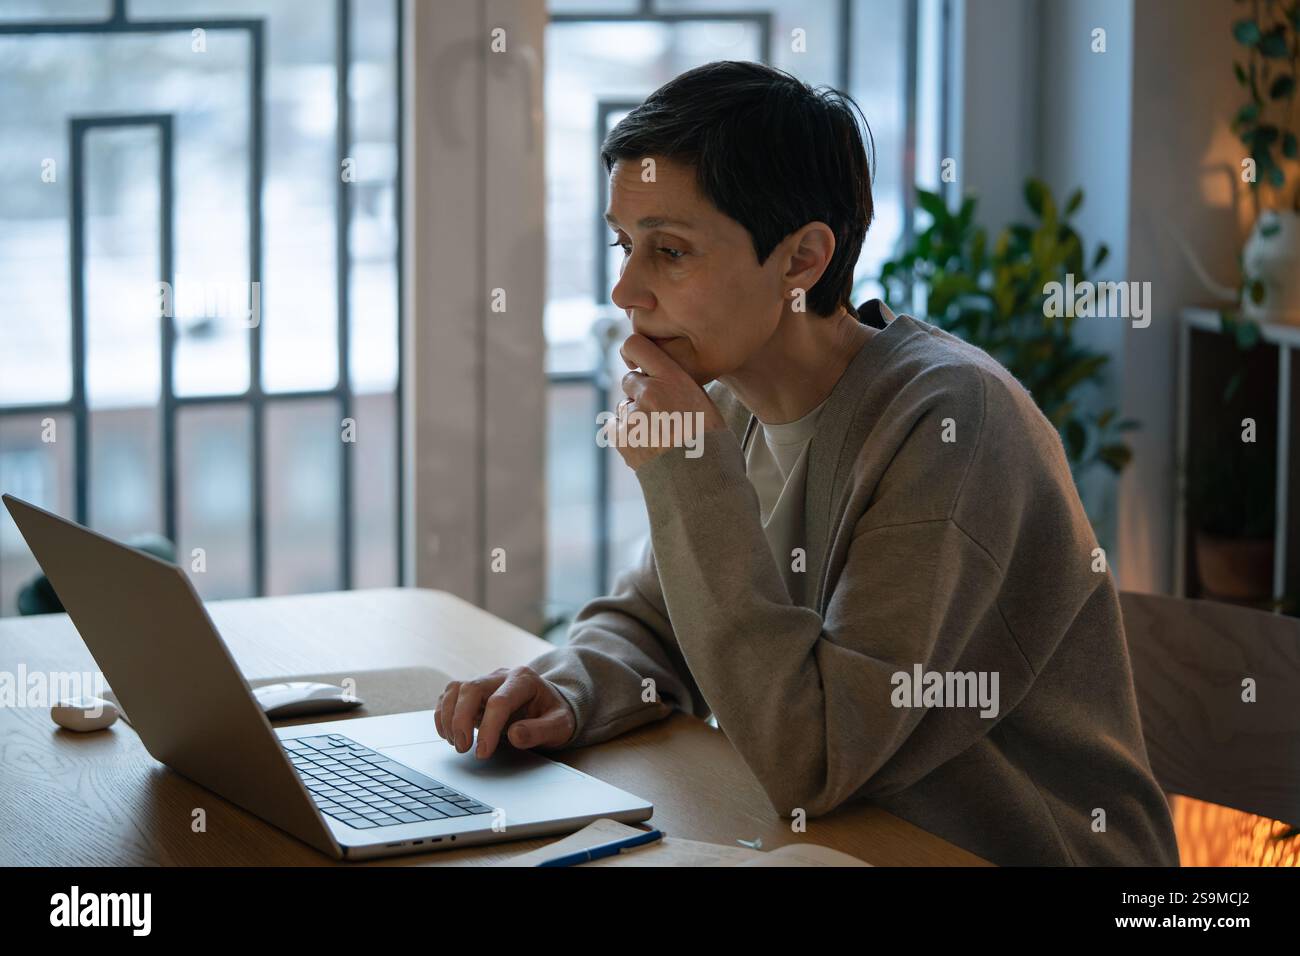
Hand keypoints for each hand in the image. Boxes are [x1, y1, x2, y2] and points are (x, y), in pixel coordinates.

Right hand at [434, 666, 576, 758]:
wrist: (550, 704)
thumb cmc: (554, 714)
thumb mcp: (560, 725)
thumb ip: (540, 730)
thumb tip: (515, 735)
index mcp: (524, 679)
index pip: (499, 701)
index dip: (488, 728)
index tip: (483, 752)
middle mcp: (501, 675)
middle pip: (471, 688)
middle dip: (461, 720)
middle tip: (463, 748)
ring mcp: (485, 681)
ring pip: (456, 689)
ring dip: (449, 717)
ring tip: (456, 744)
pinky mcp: (473, 691)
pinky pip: (450, 695)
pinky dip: (443, 714)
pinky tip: (449, 734)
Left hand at [608, 333, 727, 470]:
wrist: (703, 484)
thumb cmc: (713, 446)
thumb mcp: (706, 405)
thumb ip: (681, 388)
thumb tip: (665, 383)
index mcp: (674, 378)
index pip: (637, 346)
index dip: (635, 354)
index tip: (640, 364)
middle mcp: (650, 391)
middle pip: (630, 380)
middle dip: (640, 393)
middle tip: (659, 414)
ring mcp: (633, 415)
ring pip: (624, 407)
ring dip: (635, 417)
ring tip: (657, 438)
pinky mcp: (621, 437)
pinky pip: (615, 426)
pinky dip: (625, 435)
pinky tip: (646, 447)